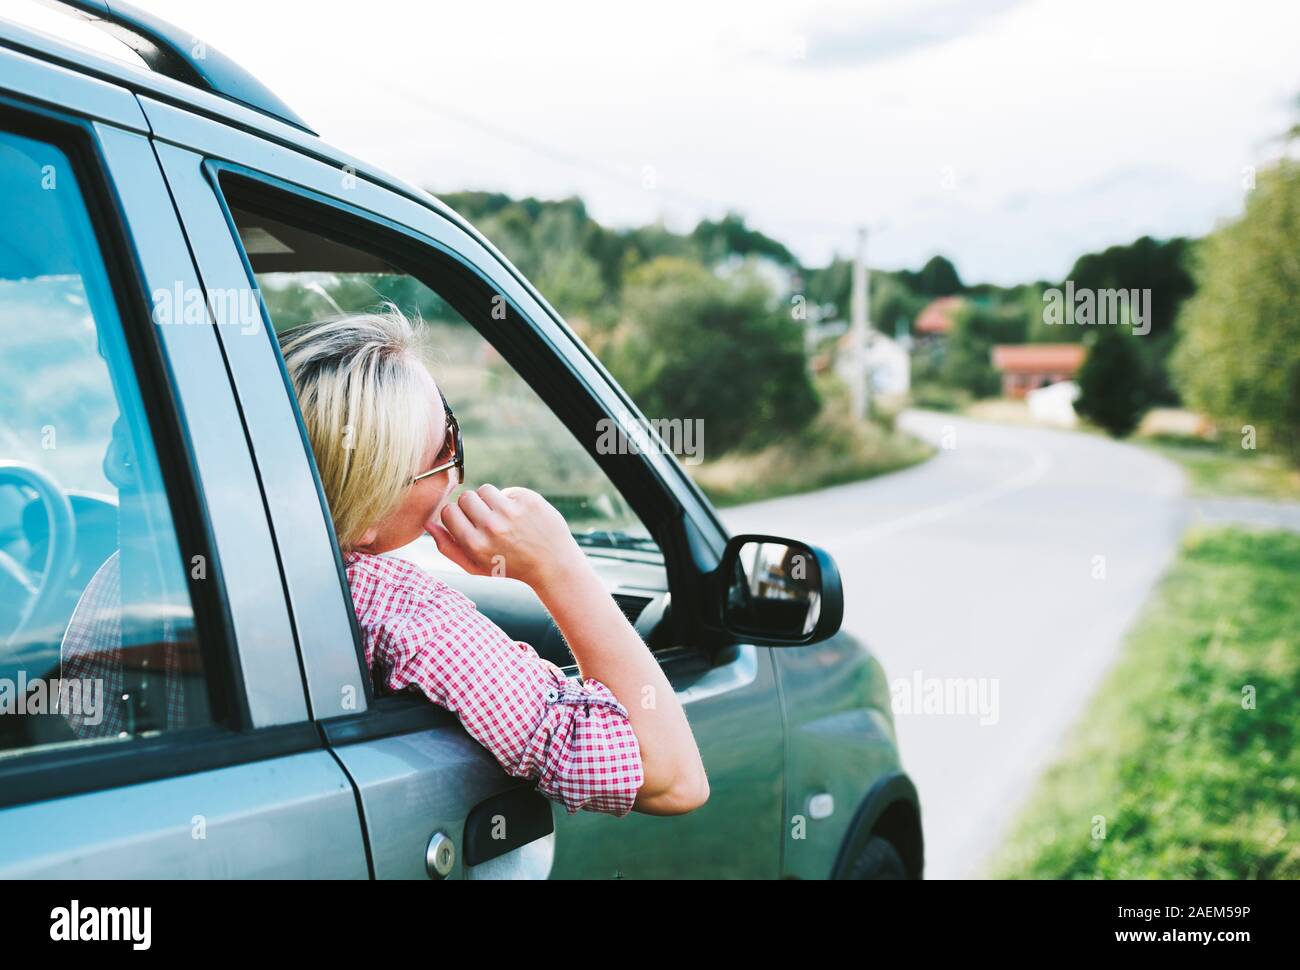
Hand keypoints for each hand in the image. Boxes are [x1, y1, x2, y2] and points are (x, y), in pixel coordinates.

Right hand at [427, 484, 586, 590]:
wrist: (552, 564)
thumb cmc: (509, 566)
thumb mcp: (475, 566)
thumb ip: (447, 547)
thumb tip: (428, 524)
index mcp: (475, 544)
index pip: (448, 511)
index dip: (456, 517)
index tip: (468, 524)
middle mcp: (491, 527)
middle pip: (465, 498)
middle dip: (473, 508)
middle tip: (487, 522)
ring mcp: (511, 512)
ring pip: (484, 490)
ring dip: (491, 502)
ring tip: (503, 518)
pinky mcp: (528, 500)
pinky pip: (506, 490)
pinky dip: (510, 500)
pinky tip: (519, 517)